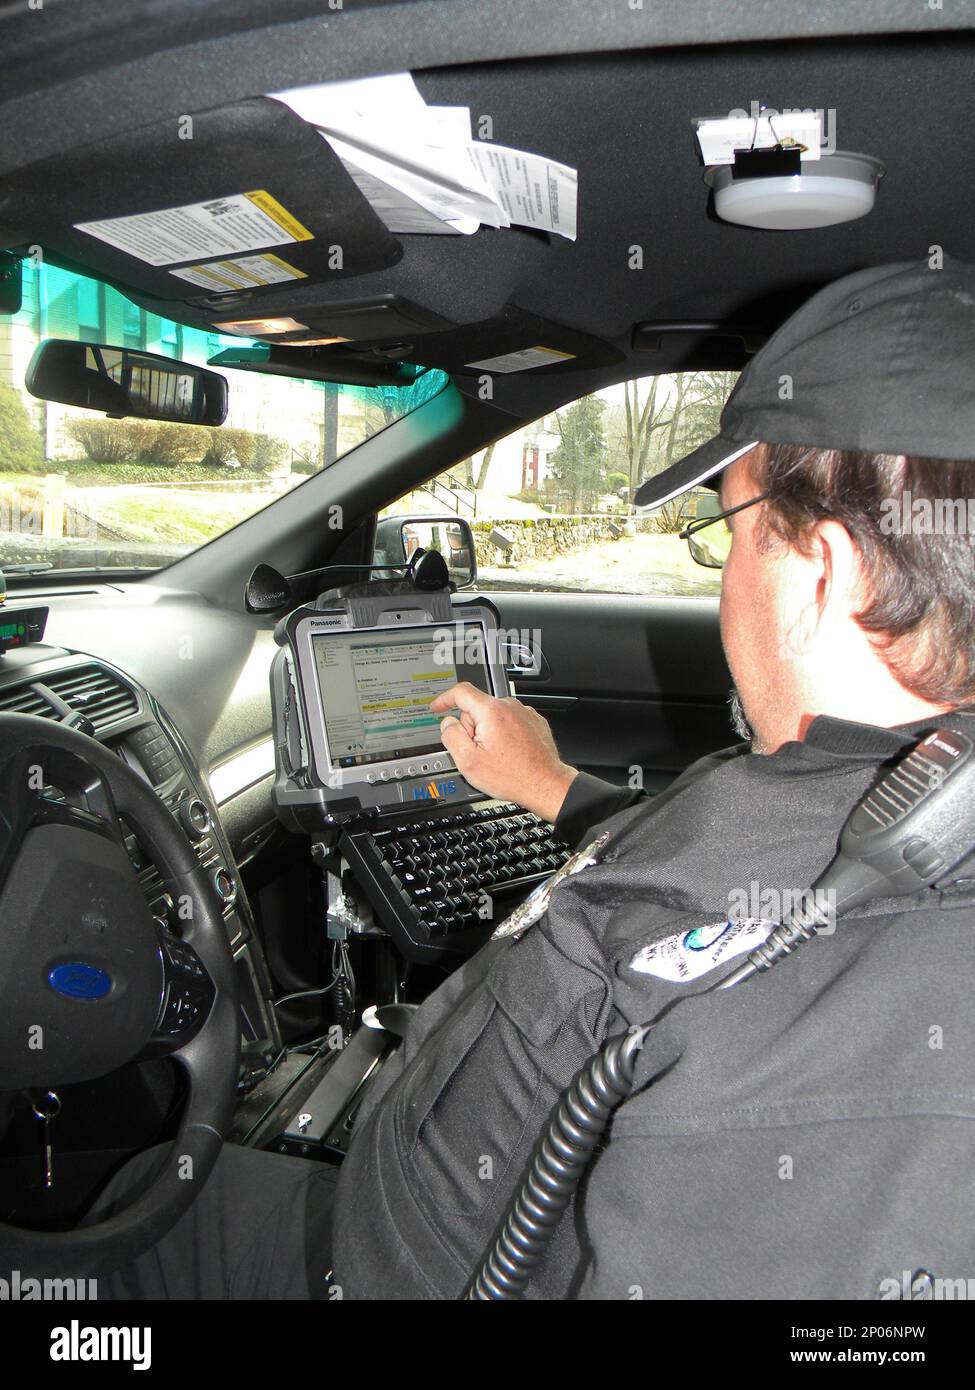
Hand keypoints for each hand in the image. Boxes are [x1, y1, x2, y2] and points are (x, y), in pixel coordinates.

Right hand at [430, 682, 576, 822]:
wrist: (544, 784)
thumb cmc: (512, 775)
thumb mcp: (468, 761)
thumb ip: (451, 736)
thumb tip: (447, 723)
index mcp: (491, 712)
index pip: (461, 692)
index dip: (445, 698)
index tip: (438, 707)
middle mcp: (509, 706)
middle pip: (477, 708)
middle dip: (472, 727)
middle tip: (480, 751)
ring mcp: (524, 713)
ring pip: (493, 716)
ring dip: (489, 732)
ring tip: (498, 756)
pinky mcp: (533, 721)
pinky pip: (510, 722)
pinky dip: (505, 734)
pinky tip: (510, 753)